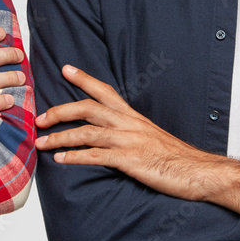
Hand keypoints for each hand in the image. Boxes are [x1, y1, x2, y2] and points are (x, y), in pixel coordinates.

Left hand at [35, 65, 239, 217]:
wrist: (199, 171)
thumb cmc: (175, 157)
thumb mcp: (151, 136)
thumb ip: (130, 131)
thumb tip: (110, 133)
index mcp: (133, 116)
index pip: (104, 90)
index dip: (83, 79)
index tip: (65, 69)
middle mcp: (128, 124)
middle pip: (87, 108)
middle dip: (60, 111)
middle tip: (40, 118)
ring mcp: (129, 141)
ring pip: (87, 132)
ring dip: (60, 137)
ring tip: (41, 143)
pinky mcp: (130, 160)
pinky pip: (96, 156)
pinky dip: (75, 157)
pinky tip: (61, 161)